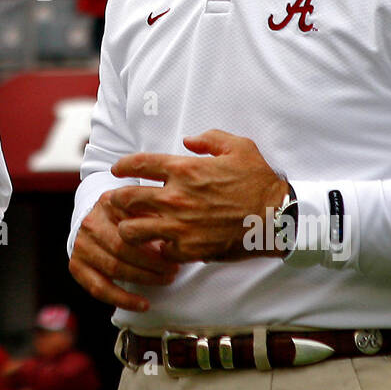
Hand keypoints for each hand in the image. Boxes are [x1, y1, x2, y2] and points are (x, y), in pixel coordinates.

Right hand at [69, 188, 178, 312]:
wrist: (96, 219)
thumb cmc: (126, 216)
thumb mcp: (139, 206)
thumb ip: (154, 215)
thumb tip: (178, 235)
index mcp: (108, 202)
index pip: (132, 224)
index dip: (155, 240)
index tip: (175, 251)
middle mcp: (91, 222)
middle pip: (123, 248)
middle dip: (152, 263)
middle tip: (173, 269)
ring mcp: (81, 245)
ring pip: (113, 268)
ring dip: (143, 279)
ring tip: (164, 280)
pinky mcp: (76, 265)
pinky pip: (99, 288)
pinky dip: (123, 299)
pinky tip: (143, 304)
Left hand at [108, 130, 290, 262]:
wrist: (276, 217)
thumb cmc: (258, 180)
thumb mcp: (239, 147)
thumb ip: (210, 138)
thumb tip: (188, 140)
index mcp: (183, 168)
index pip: (138, 164)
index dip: (122, 166)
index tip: (117, 170)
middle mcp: (175, 197)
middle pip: (126, 198)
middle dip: (116, 199)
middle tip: (114, 201)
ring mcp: (179, 226)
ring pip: (132, 230)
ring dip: (128, 228)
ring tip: (130, 227)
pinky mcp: (188, 250)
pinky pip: (159, 251)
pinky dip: (156, 249)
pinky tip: (159, 245)